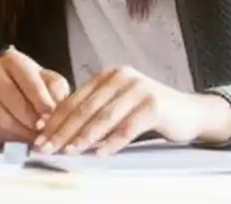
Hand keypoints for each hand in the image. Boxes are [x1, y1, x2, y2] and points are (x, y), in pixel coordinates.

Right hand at [0, 46, 69, 143]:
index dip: (42, 102)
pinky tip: (20, 139)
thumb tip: (59, 109)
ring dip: (22, 131)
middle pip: (14, 99)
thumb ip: (55, 92)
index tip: (51, 118)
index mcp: (14, 60)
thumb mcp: (46, 82)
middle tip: (44, 133)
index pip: (30, 82)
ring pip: (3, 116)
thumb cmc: (28, 86)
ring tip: (35, 139)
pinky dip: (9, 136)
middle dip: (32, 119)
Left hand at [35, 66, 230, 155]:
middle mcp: (120, 77)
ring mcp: (138, 89)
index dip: (55, 119)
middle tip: (46, 147)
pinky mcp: (154, 105)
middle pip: (85, 109)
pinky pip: (127, 128)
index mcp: (107, 75)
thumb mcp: (117, 104)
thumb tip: (56, 130)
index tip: (39, 136)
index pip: (74, 100)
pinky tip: (99, 154)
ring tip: (68, 152)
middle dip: (62, 130)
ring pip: (103, 118)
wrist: (190, 112)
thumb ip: (93, 111)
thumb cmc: (148, 111)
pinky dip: (112, 142)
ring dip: (83, 137)